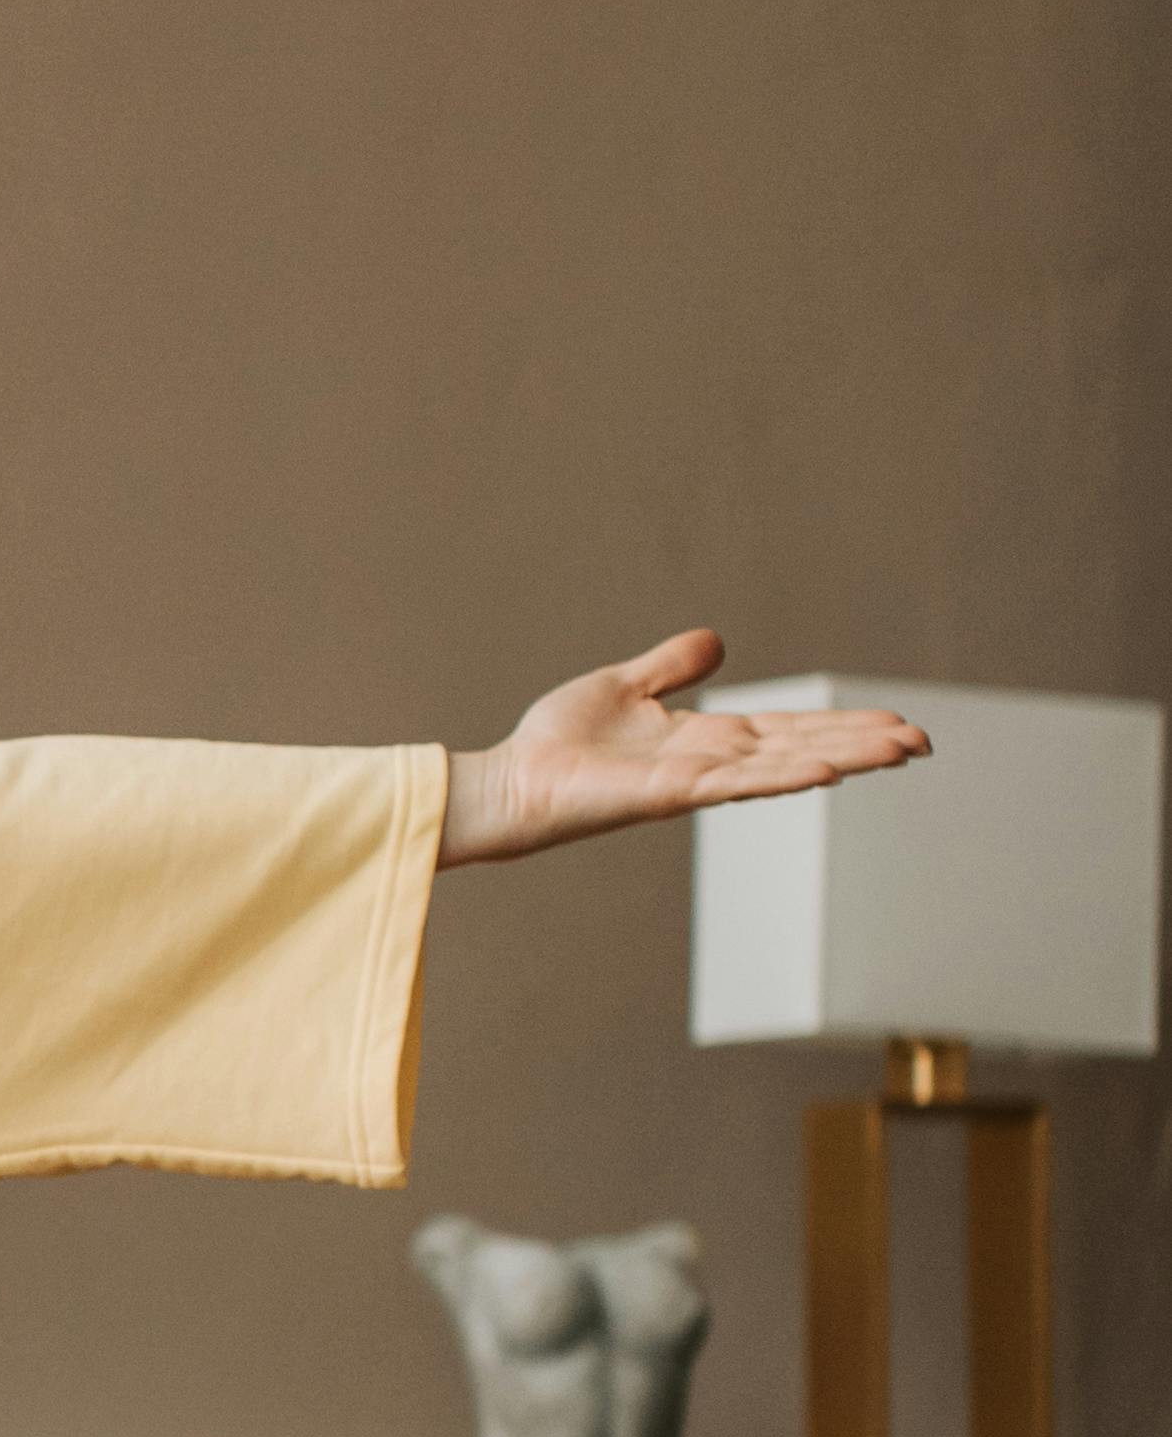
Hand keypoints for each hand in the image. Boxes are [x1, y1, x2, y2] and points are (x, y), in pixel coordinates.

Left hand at [440, 635, 927, 869]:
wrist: (512, 781)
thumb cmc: (559, 743)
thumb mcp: (624, 685)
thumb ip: (671, 667)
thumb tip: (717, 642)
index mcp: (708, 740)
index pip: (792, 731)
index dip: (844, 729)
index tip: (898, 725)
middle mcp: (713, 763)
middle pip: (804, 750)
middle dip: (862, 746)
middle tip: (924, 744)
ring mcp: (696, 782)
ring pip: (785, 767)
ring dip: (843, 759)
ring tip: (901, 753)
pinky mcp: (669, 795)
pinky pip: (736, 784)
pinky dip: (782, 777)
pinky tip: (827, 774)